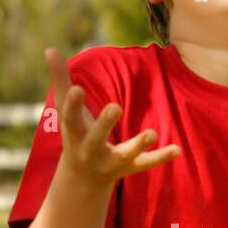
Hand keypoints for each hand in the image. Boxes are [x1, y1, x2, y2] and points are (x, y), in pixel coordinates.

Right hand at [45, 46, 181, 184]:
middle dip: (105, 125)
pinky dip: (161, 157)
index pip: (70, 119)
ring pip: (125, 154)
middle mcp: (90, 151)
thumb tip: (49, 49)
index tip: (77, 89)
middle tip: (115, 106)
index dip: (72, 105)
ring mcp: (110, 162)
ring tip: (153, 133)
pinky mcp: (129, 168)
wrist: (83, 178)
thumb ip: (60, 80)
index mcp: (74, 134)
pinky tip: (177, 149)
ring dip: (138, 145)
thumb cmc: (75, 134)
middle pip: (96, 139)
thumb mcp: (64, 111)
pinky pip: (146, 164)